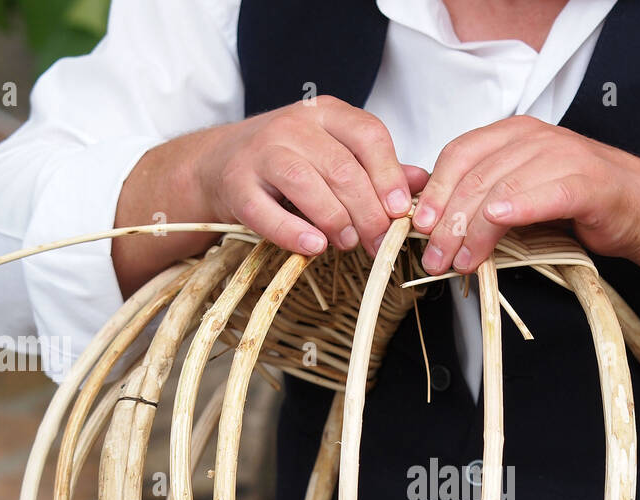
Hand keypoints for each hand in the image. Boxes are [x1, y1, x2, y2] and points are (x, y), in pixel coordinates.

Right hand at [195, 96, 428, 256]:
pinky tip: (314, 247)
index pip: (368, 135)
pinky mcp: (236, 185)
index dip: (388, 175)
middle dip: (368, 212)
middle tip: (378, 241)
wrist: (218, 163)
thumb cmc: (288, 161)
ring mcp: (260, 153)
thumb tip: (422, 182)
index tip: (399, 210)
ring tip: (348, 242)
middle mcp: (292, 126)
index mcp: (326, 113)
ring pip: (307, 185)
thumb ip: (377, 167)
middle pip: (341, 168)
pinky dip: (294, 233)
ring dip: (335, 220)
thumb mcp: (335, 153)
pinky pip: (267, 212)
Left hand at [411, 116, 639, 273]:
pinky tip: (499, 221)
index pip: (460, 154)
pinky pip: (546, 193)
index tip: (419, 226)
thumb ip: (485, 197)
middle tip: (435, 258)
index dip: (434, 190)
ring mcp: (564, 156)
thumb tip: (435, 222)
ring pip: (503, 189)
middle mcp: (536, 138)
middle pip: (476, 177)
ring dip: (475, 229)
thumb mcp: (522, 194)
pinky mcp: (588, 183)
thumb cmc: (580, 204)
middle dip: (448, 222)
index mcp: (514, 134)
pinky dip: (519, 207)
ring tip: (461, 261)